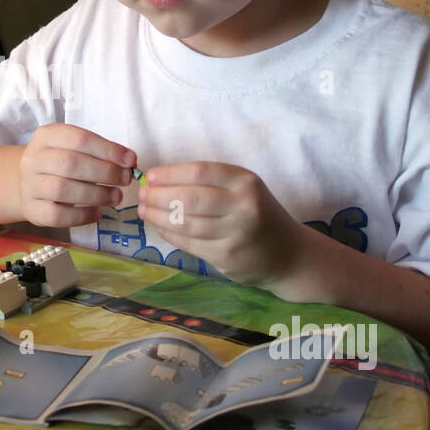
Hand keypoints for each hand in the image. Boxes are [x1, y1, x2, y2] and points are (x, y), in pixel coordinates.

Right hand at [20, 124, 134, 227]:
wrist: (30, 183)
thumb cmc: (60, 164)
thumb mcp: (75, 149)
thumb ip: (100, 153)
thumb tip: (129, 161)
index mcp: (46, 136)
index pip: (79, 139)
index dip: (108, 150)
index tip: (130, 160)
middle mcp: (33, 159)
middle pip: (70, 163)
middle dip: (104, 172)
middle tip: (125, 180)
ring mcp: (29, 185)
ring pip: (62, 189)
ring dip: (96, 194)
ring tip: (116, 197)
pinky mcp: (31, 210)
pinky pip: (57, 215)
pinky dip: (82, 215)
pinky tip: (98, 212)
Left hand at [136, 162, 310, 295]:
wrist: (288, 254)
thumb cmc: (259, 214)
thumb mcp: (244, 189)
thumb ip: (211, 182)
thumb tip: (160, 180)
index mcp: (245, 182)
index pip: (200, 172)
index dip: (170, 173)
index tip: (150, 176)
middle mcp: (243, 206)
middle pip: (189, 198)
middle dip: (158, 196)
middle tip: (141, 196)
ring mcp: (236, 234)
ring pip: (185, 223)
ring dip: (157, 216)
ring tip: (143, 211)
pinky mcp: (227, 257)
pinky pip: (190, 243)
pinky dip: (170, 234)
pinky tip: (161, 227)